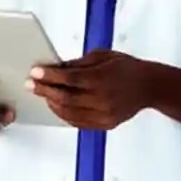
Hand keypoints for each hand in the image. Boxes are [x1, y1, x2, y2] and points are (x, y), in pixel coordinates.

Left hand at [26, 50, 156, 130]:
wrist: (149, 86)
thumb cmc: (126, 68)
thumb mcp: (103, 56)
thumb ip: (79, 63)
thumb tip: (56, 68)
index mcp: (102, 78)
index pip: (69, 78)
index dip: (49, 75)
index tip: (35, 72)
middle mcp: (103, 98)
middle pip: (66, 97)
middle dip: (45, 90)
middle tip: (31, 85)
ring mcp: (104, 114)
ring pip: (69, 113)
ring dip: (52, 104)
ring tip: (42, 95)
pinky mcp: (105, 124)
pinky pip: (78, 122)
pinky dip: (64, 114)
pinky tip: (56, 106)